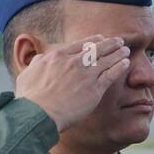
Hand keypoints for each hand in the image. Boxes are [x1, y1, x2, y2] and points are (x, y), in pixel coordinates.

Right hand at [14, 36, 129, 131]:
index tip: (100, 39)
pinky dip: (120, 67)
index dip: (93, 41)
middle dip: (109, 43)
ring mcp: (86, 75)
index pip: (80, 44)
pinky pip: (111, 74)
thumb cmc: (30, 98)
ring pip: (106, 59)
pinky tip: (126, 63)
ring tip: (125, 50)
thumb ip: (36, 64)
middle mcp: (74, 62)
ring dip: (118, 53)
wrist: (39, 114)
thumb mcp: (27, 74)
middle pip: (96, 48)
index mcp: (58, 56)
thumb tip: (40, 59)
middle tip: (118, 41)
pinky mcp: (95, 89)